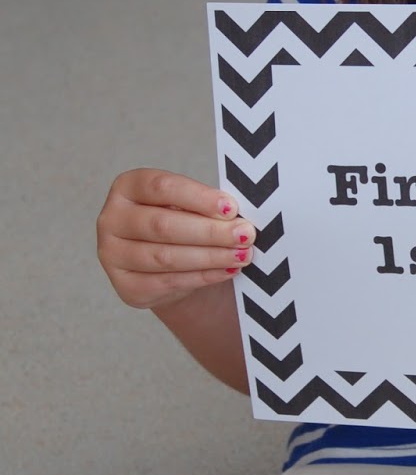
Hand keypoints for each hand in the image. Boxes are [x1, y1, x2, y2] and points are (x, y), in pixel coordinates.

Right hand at [97, 169, 256, 311]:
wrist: (169, 268)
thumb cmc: (184, 225)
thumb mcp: (190, 207)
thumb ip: (206, 206)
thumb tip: (238, 216)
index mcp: (127, 187)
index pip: (161, 187)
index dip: (198, 197)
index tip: (231, 207)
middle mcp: (111, 219)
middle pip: (163, 225)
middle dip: (210, 231)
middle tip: (245, 234)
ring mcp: (113, 255)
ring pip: (165, 257)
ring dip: (210, 256)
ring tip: (241, 254)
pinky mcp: (126, 287)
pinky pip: (168, 282)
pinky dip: (202, 277)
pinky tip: (226, 271)